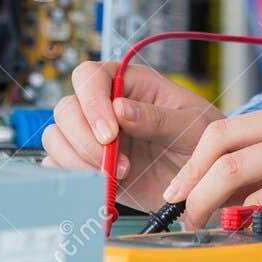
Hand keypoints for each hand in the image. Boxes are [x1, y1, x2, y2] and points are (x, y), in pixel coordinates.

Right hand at [41, 60, 222, 211]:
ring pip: (57, 137)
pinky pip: (59, 166)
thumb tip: (119, 108)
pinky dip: (72, 178)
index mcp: (130, 83)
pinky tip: (101, 186)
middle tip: (112, 163)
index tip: (109, 134)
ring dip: (78, 160)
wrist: (205, 182)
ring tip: (116, 177)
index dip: (92, 102)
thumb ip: (157, 117)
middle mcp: (105, 106)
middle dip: (83, 139)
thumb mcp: (191, 125)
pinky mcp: (88, 165)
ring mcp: (93, 136)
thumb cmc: (203, 142)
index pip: (90, 76)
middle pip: (66, 109)